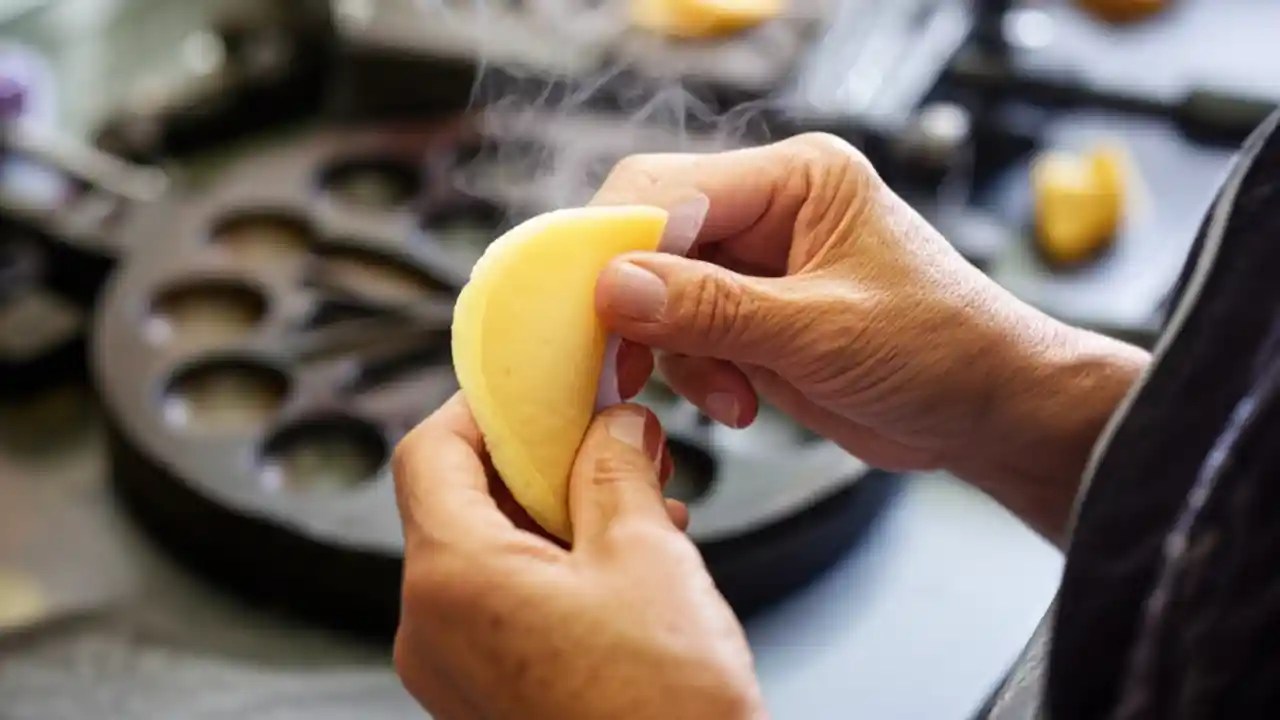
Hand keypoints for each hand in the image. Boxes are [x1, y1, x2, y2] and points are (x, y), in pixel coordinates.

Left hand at [392, 394, 765, 719]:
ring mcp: (453, 673)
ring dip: (553, 516)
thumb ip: (617, 470)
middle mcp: (430, 629)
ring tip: (635, 505)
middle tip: (602, 440)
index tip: (532, 385)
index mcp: (452, 579)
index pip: (428, 451)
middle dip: (535, 462)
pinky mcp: (485, 699)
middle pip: (457, 502)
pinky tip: (622, 566)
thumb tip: (613, 425)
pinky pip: (500, 607)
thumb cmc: (663, 710)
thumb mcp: (648, 556)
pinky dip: (550, 570)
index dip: (481, 405)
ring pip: (486, 554)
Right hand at [593, 133, 1149, 541]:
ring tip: (727, 397)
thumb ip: (715, 310)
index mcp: (796, 179)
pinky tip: (738, 403)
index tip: (587, 309)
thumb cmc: (943, 351)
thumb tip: (614, 287)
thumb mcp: (823, 333)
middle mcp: (769, 209)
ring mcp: (757, 265)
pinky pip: (685, 334)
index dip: (616, 245)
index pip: (667, 188)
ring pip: (657, 292)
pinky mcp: (752, 315)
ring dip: (674, 352)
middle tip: (627, 364)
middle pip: (651, 236)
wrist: (991, 412)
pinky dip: (695, 374)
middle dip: (636, 306)